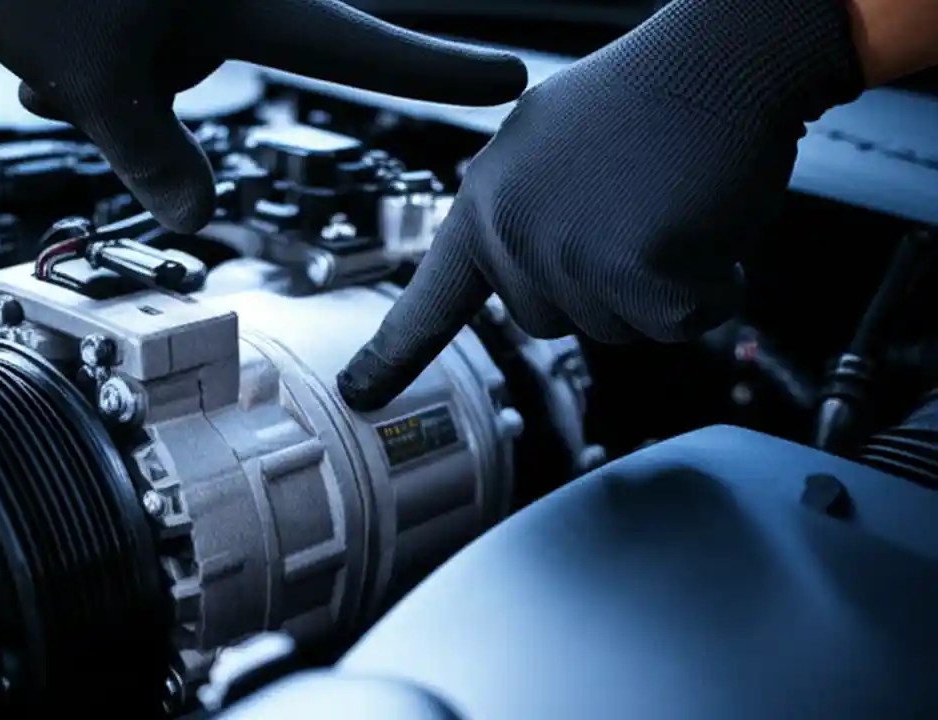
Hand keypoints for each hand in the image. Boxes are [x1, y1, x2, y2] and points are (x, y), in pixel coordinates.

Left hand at [0, 0, 527, 232]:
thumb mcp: (99, 78)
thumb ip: (153, 156)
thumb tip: (194, 217)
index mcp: (252, 0)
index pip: (366, 50)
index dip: (442, 74)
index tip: (510, 80)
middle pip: (215, 81)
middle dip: (140, 101)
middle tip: (73, 79)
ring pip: (157, 73)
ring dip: (100, 84)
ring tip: (45, 52)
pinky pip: (126, 47)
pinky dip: (82, 59)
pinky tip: (39, 45)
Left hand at [338, 0, 865, 411]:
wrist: (718, 59)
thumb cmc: (642, 100)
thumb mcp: (540, 148)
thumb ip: (515, 213)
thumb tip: (512, 264)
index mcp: (482, 207)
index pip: (431, 301)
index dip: (394, 355)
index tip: (359, 395)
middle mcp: (512, 237)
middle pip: (557, 325)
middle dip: (605, 286)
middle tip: (636, 209)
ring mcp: (570, 257)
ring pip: (622, 331)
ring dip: (660, 287)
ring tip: (668, 207)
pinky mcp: (636, 272)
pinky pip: (683, 322)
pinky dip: (713, 287)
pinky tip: (706, 224)